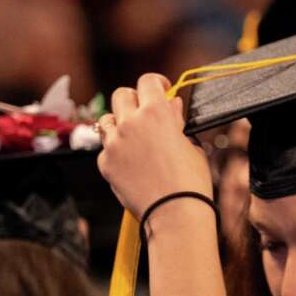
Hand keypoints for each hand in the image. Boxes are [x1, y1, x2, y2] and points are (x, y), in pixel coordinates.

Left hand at [97, 73, 212, 226]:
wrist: (175, 214)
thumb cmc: (190, 181)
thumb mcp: (190, 144)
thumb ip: (175, 121)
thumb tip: (171, 105)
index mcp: (156, 112)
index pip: (147, 81)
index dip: (155, 84)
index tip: (161, 90)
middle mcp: (131, 123)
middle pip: (122, 95)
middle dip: (134, 100)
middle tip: (144, 113)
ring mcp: (114, 144)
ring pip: (107, 120)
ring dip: (119, 123)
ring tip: (134, 137)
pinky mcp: (105, 164)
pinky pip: (105, 149)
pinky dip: (115, 151)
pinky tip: (130, 163)